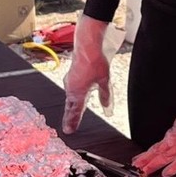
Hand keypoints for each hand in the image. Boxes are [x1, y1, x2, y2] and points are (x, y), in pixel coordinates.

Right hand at [61, 16, 111, 133]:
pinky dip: (72, 96)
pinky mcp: (71, 74)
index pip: (75, 111)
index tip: (69, 131)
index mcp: (78, 93)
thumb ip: (105, 96)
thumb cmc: (94, 62)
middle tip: (67, 128)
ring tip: (71, 114)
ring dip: (71, 107)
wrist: (87, 46)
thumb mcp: (104, 81)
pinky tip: (75, 95)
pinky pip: (70, 89)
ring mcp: (70, 81)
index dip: (73, 122)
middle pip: (70, 107)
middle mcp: (71, 88)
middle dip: (69, 117)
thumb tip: (107, 109)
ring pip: (69, 97)